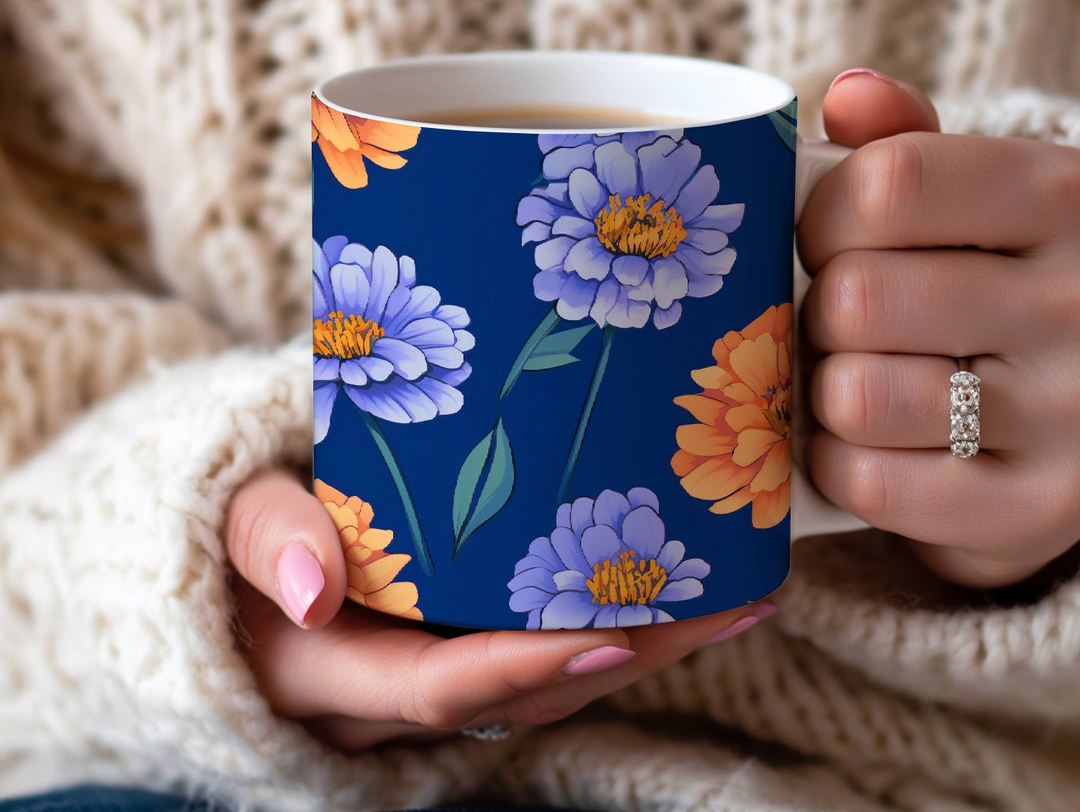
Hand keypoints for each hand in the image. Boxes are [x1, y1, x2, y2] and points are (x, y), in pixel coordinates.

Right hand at [224, 468, 773, 749]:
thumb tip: (313, 589)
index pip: (436, 687)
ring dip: (642, 642)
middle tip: (727, 603)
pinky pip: (537, 644)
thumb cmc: (234, 527)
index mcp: (329, 672)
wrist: (237, 552)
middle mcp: (392, 691)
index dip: (522, 671)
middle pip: (522, 690)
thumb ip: (265, 538)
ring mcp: (430, 670)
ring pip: (545, 676)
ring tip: (733, 590)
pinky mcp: (456, 639)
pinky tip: (672, 580)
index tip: (613, 643)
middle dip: (629, 656)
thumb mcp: (233, 517)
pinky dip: (607, 621)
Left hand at [798, 69, 1079, 588]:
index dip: (821, 216)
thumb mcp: (978, 193)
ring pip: (858, 397)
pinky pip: (874, 486)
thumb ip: (909, 143)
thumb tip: (850, 95)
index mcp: (1060, 196)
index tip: (826, 240)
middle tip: (841, 320)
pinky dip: (842, 465)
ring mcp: (1070, 416)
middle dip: (820, 313)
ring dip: (827, 392)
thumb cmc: (998, 275)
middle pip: (857, 299)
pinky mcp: (1038, 511)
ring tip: (857, 378)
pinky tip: (866, 444)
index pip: (888, 185)